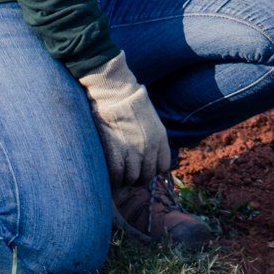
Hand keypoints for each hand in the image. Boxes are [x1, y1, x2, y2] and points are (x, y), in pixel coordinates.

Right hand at [78, 51, 171, 185]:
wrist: (116, 93)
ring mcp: (133, 151)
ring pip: (132, 178)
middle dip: (138, 177)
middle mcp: (150, 147)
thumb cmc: (131, 104)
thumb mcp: (152, 121)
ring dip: (125, 179)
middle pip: (147, 176)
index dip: (153, 170)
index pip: (163, 167)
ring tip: (119, 174)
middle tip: (129, 173)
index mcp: (161, 139)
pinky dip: (114, 178)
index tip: (144, 167)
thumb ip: (154, 140)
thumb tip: (150, 158)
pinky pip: (117, 175)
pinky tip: (111, 174)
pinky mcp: (116, 152)